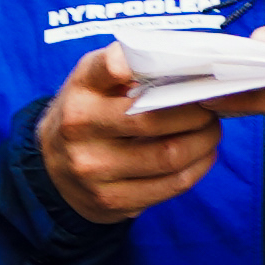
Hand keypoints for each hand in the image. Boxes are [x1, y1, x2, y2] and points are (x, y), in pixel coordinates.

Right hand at [31, 48, 227, 226]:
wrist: (54, 168)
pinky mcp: (111, 200)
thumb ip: (127, 66)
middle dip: (195, 114)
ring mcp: (93, 169)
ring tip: (210, 131)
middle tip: (210, 108)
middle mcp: (80, 129)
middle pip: (153, 120)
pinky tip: (203, 155)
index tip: (161, 64)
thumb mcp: (93, 83)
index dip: (129, 65)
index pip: (104, 69)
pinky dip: (197, 168)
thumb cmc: (88, 114)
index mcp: (80, 90)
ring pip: (168, 156)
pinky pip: (170, 186)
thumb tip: (183, 63)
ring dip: (202, 141)